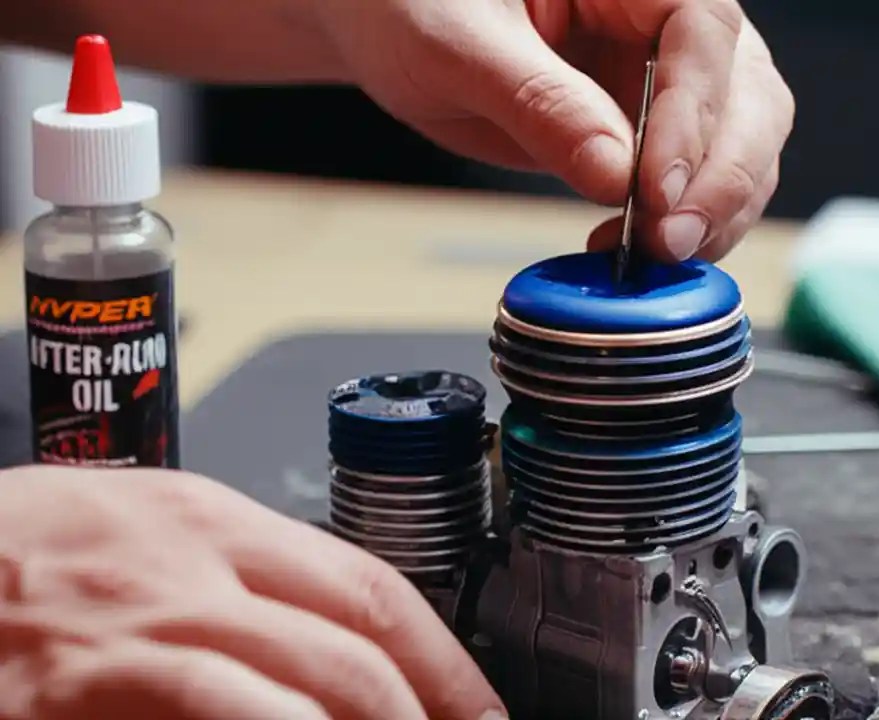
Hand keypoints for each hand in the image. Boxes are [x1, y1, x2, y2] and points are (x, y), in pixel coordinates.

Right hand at [0, 465, 503, 719]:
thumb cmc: (2, 558)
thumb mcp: (128, 541)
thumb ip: (223, 579)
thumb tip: (319, 643)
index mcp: (204, 520)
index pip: (366, 582)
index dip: (442, 653)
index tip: (478, 703)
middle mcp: (184, 566)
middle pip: (357, 640)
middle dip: (434, 707)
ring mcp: (134, 630)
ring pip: (308, 687)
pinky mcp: (79, 691)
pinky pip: (222, 716)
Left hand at [317, 0, 793, 262]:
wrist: (390, 22)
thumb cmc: (412, 1)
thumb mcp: (458, 45)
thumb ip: (540, 103)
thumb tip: (613, 174)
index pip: (704, 33)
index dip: (693, 117)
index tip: (657, 191)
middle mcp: (671, 14)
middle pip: (749, 95)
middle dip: (721, 177)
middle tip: (668, 242)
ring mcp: (671, 74)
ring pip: (744, 144)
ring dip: (716, 212)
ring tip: (655, 258)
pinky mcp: (656, 129)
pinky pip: (700, 180)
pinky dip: (685, 224)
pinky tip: (635, 250)